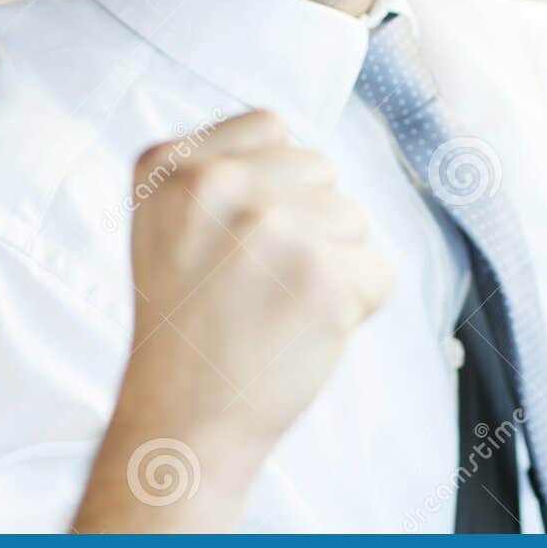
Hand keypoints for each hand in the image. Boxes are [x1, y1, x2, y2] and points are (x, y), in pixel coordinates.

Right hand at [75, 110, 392, 529]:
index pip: (273, 127)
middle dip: (308, 222)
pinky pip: (379, 270)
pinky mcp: (322, 276)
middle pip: (322, 169)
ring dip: (332, 263)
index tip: (235, 239)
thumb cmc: (190, 322)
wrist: (183, 420)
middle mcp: (215, 185)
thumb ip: (221, 167)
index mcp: (168, 166)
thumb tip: (302, 147)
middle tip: (256, 281)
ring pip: (355, 217)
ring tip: (275, 306)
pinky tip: (303, 330)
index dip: (273, 184)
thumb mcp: (167, 222)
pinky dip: (357, 304)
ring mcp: (271, 228)